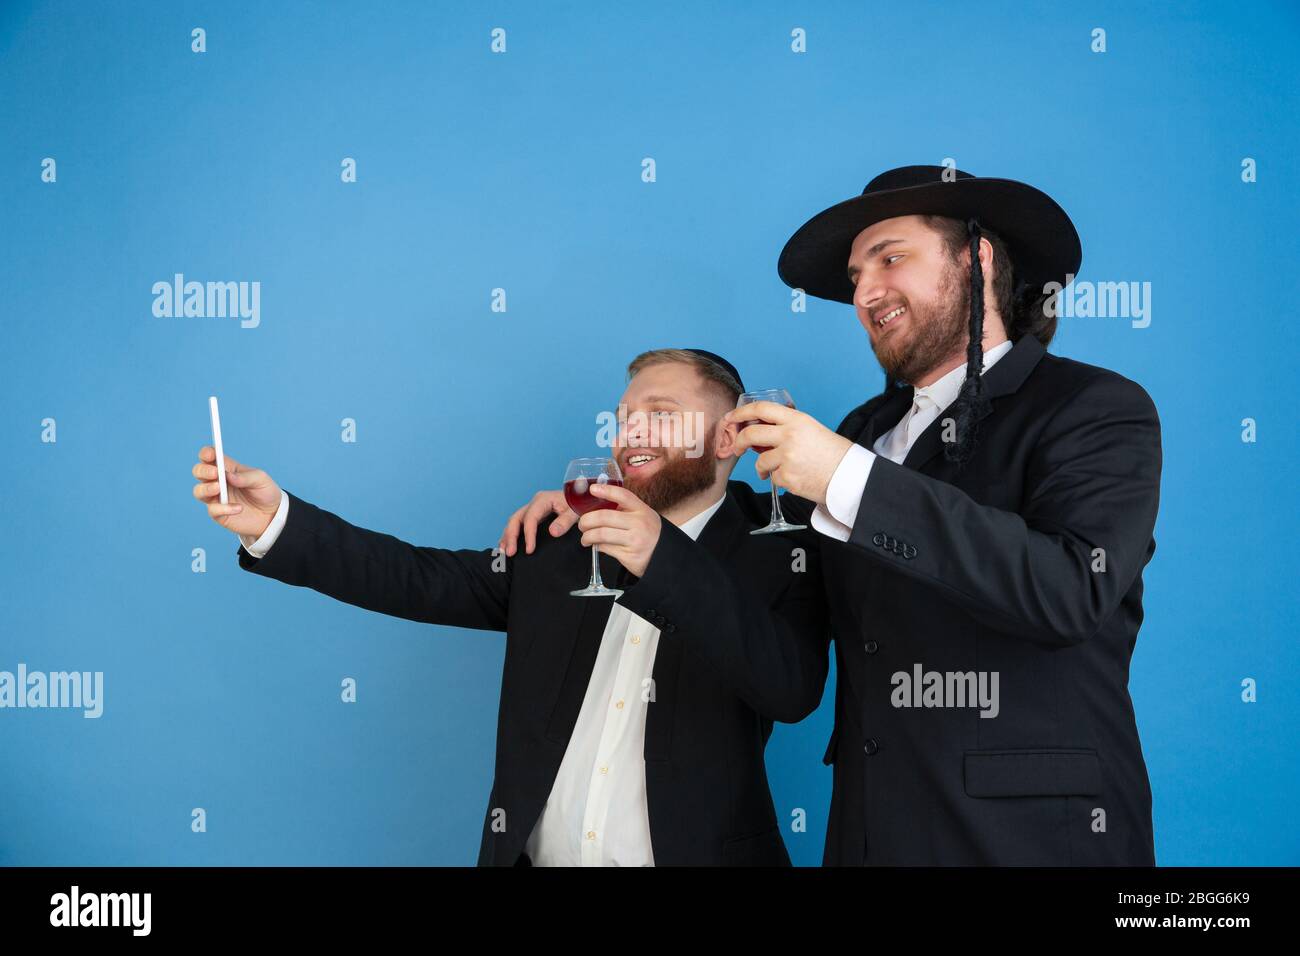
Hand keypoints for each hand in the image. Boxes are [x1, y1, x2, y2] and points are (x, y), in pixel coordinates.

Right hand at [191, 446, 281, 537]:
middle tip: (215, 473)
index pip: (210, 457)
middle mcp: (218, 481)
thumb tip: (229, 476)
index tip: (211, 454)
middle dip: (203, 470)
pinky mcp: (219, 513)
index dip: (206, 453)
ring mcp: (216, 498)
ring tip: (219, 488)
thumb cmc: (265, 492)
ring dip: (206, 489)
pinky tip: (239, 508)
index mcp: (227, 468)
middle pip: (199, 471)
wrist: (272, 515)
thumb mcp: (261, 479)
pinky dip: (223, 508)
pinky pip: (212, 510)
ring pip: (198, 491)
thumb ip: (246, 476)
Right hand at [498, 489, 574, 555]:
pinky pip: (518, 524)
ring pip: (514, 522)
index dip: (528, 534)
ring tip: (504, 551)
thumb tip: (553, 532)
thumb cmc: (578, 504)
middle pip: (516, 519)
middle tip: (510, 552)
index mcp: (543, 500)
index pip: (530, 518)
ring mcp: (532, 509)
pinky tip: (507, 545)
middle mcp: (534, 503)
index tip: (529, 549)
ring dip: (508, 536)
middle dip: (511, 536)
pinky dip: (511, 535)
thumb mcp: (575, 511)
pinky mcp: (533, 516)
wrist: (581, 499)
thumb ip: (565, 521)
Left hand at [578, 483, 661, 578]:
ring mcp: (635, 540)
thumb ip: (624, 510)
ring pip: (601, 534)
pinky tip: (597, 545)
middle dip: (586, 520)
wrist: (664, 556)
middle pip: (604, 517)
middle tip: (582, 524)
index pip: (623, 495)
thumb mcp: (643, 516)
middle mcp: (639, 524)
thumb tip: (596, 506)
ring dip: (587, 536)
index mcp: (642, 510)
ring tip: (585, 538)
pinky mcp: (629, 556)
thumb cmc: (648, 533)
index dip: (606, 490)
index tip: (592, 489)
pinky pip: (605, 549)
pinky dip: (597, 546)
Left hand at [724, 401, 852, 504]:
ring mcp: (787, 456)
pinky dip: (779, 480)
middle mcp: (790, 435)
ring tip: (776, 471)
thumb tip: (759, 433)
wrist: (849, 476)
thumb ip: (786, 428)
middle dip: (738, 442)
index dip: (741, 412)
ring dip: (763, 468)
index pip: (761, 409)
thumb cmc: (832, 453)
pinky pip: (772, 478)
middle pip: (750, 434)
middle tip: (737, 447)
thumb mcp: (810, 429)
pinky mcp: (787, 476)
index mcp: (796, 420)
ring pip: (760, 462)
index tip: (731, 417)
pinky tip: (795, 478)